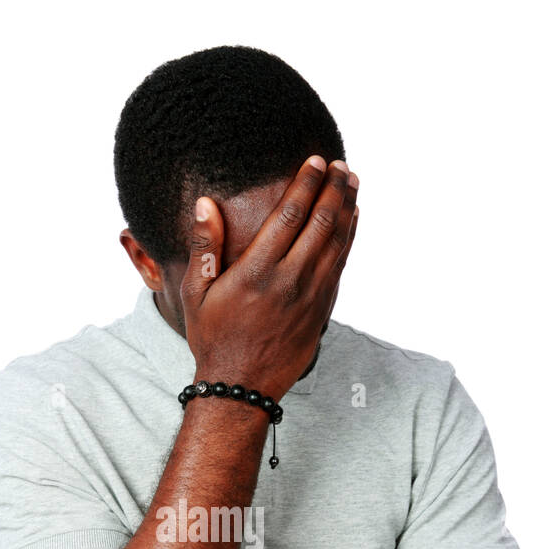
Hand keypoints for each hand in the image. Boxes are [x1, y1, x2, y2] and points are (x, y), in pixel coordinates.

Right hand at [180, 155, 358, 399]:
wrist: (242, 388)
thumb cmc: (213, 337)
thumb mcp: (195, 294)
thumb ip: (203, 247)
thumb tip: (205, 204)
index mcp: (256, 273)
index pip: (290, 216)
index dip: (305, 184)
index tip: (314, 160)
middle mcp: (289, 282)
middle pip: (321, 223)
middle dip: (333, 189)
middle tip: (340, 165)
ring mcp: (311, 297)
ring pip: (338, 242)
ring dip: (347, 209)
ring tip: (350, 182)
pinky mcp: (322, 311)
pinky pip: (341, 265)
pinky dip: (349, 238)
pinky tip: (352, 220)